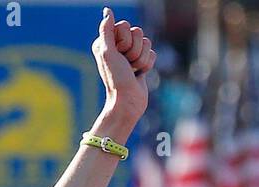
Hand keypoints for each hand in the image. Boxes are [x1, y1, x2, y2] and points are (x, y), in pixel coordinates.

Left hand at [90, 7, 155, 128]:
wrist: (127, 101)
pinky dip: (147, 65)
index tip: (118, 55)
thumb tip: (108, 11)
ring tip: (132, 71)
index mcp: (106, 41)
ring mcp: (129, 54)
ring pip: (147, 42)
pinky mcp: (141, 62)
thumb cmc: (116, 79)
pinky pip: (152, 53)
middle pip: (138, 32)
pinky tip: (138, 74)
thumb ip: (106, 30)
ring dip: (140, 59)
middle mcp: (117, 46)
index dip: (124, 40)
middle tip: (126, 65)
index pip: (124, 25)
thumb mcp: (108, 52)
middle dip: (134, 50)